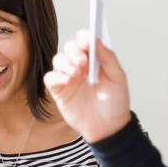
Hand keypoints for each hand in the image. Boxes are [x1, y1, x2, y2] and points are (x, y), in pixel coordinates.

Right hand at [43, 29, 131, 143]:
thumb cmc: (115, 104)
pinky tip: (67, 81)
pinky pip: (50, 77)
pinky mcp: (59, 91)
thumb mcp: (118, 79)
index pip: (85, 41)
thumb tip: (97, 40)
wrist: (108, 128)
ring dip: (65, 63)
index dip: (84, 38)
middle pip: (70, 47)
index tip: (87, 41)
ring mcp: (69, 78)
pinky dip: (56, 76)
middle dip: (74, 51)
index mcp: (95, 60)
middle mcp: (81, 66)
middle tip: (83, 62)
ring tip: (75, 74)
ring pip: (58, 59)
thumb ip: (108, 58)